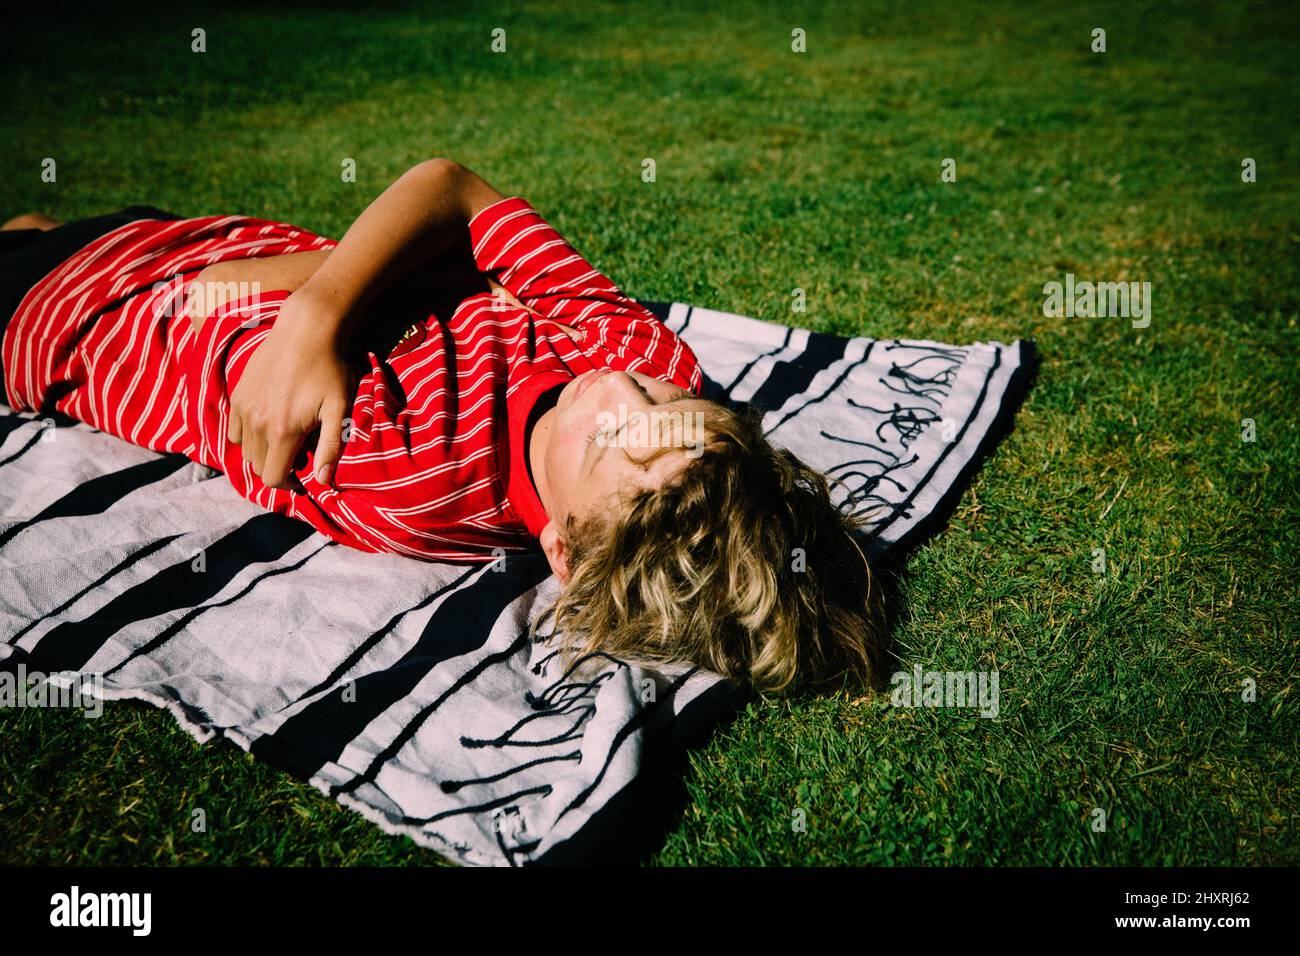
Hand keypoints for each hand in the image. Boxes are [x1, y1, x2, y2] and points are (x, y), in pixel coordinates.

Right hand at [226, 289, 357, 490]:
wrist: (306, 330)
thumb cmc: (329, 369)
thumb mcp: (339, 409)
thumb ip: (331, 447)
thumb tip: (323, 481)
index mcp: (282, 431)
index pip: (272, 478)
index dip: (288, 485)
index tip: (302, 476)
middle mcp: (257, 423)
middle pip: (258, 467)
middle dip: (277, 468)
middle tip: (299, 453)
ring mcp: (243, 408)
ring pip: (244, 450)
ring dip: (263, 453)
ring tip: (285, 439)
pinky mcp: (237, 394)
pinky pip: (234, 430)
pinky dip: (247, 436)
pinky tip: (268, 424)